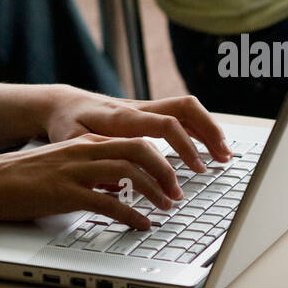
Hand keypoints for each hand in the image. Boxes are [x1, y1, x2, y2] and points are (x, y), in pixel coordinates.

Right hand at [0, 134, 187, 229]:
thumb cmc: (24, 176)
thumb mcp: (64, 163)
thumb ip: (91, 169)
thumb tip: (118, 186)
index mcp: (86, 141)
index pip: (134, 141)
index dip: (160, 158)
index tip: (173, 176)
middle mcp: (84, 150)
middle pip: (139, 151)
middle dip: (165, 171)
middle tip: (178, 192)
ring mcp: (75, 171)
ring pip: (128, 174)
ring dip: (153, 192)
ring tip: (165, 208)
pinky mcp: (66, 193)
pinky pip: (108, 204)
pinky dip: (130, 215)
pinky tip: (140, 225)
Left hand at [43, 88, 232, 172]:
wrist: (63, 104)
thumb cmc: (67, 124)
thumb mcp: (73, 143)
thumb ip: (97, 158)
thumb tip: (121, 183)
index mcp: (123, 118)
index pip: (164, 124)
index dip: (184, 146)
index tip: (196, 169)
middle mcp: (138, 109)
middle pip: (183, 108)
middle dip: (208, 131)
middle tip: (223, 157)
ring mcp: (144, 109)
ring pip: (185, 109)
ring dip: (208, 130)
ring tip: (224, 155)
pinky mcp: (146, 113)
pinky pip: (179, 115)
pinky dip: (198, 129)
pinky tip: (208, 147)